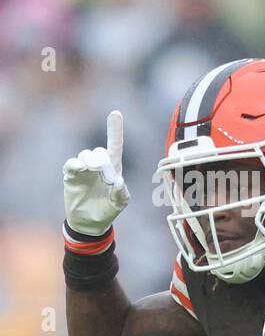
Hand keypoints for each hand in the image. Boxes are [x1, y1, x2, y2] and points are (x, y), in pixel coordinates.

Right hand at [63, 110, 129, 235]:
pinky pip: (71, 163)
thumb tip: (118, 181)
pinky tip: (80, 169)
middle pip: (100, 151)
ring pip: (86, 155)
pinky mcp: (71, 175)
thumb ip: (121, 194)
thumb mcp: (119, 204)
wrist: (89, 222)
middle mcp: (98, 165)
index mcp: (114, 168)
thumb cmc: (107, 210)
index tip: (116, 113)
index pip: (115, 145)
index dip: (115, 130)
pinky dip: (75, 164)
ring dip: (91, 162)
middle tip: (106, 176)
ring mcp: (84, 169)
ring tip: (94, 172)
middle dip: (104, 161)